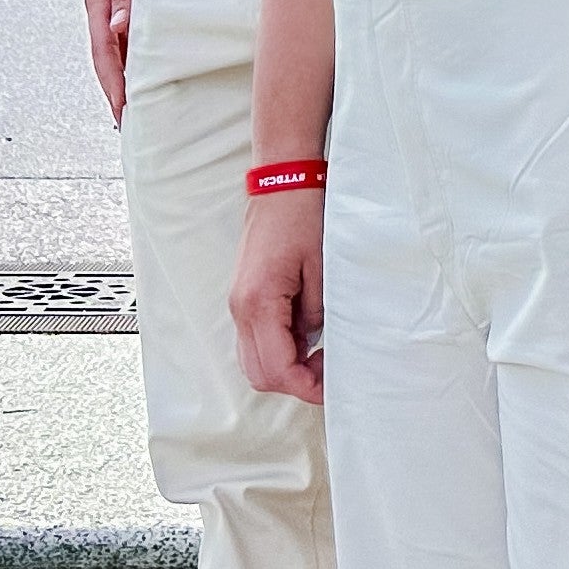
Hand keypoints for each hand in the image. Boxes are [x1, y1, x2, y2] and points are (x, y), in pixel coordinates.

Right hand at [82, 0, 143, 121]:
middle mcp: (103, 3)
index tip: (121, 112)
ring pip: (119, 45)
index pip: (103, 53)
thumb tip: (119, 30)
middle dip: (118, 89)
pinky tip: (148, 63)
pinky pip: (130, 28)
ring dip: (128, 72)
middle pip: (109, 56)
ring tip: (140, 102)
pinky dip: (136, 50)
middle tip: (130, 122)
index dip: (113, 84)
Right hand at [231, 192, 325, 404]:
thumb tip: (313, 342)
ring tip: (317, 352)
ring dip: (283, 366)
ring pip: (253, 360)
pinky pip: (254, 339)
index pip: (277, 369)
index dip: (305, 386)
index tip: (329, 386)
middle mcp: (241, 308)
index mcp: (260, 303)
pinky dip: (276, 347)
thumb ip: (315, 314)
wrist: (282, 181)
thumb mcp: (321, 268)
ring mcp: (238, 303)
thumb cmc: (303, 215)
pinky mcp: (243, 295)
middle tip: (325, 370)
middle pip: (259, 374)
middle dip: (293, 382)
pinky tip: (303, 334)